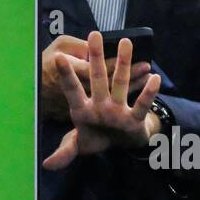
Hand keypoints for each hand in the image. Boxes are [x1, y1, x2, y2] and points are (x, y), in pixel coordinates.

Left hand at [42, 31, 162, 169]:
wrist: (120, 143)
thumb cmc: (96, 137)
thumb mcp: (78, 145)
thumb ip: (64, 152)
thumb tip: (46, 165)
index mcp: (82, 109)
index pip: (73, 89)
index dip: (66, 75)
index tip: (57, 56)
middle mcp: (100, 103)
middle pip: (97, 77)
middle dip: (96, 57)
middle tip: (94, 34)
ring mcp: (117, 108)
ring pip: (120, 82)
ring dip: (123, 63)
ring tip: (126, 42)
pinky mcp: (134, 117)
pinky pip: (141, 104)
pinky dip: (147, 93)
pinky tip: (153, 77)